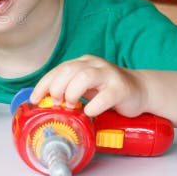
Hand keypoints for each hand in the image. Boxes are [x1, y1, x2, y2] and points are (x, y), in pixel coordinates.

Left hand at [29, 55, 147, 117]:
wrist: (141, 90)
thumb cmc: (108, 91)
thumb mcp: (85, 87)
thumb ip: (68, 90)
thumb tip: (44, 103)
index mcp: (83, 63)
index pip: (58, 69)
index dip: (44, 84)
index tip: (34, 99)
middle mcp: (95, 64)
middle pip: (69, 70)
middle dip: (56, 87)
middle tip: (56, 102)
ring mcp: (109, 74)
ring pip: (85, 76)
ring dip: (72, 93)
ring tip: (71, 106)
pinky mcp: (122, 88)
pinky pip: (106, 95)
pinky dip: (94, 106)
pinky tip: (90, 112)